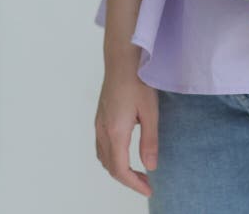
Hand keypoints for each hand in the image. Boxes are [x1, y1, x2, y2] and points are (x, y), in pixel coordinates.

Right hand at [95, 68, 158, 196]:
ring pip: (103, 157)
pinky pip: (101, 146)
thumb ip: (150, 141)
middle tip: (146, 183)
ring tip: (137, 173)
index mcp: (115, 131)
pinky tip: (124, 154)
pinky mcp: (99, 117)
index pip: (120, 169)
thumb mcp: (150, 112)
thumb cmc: (138, 81)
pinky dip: (111, 158)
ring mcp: (98, 123)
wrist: (122, 59)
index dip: (134, 184)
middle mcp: (102, 130)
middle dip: (127, 179)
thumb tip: (150, 166)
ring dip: (118, 170)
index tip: (149, 189)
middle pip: (110, 166)